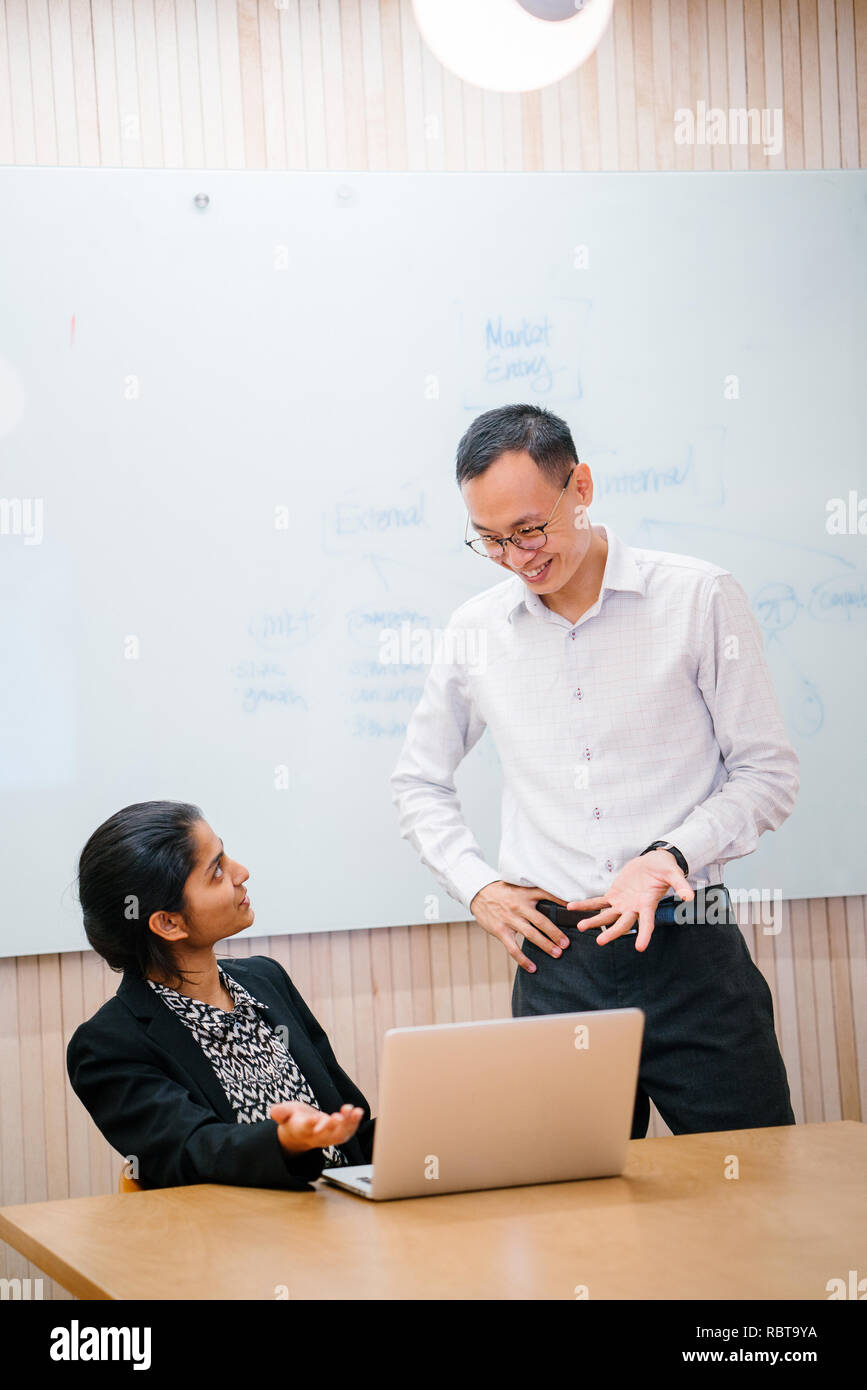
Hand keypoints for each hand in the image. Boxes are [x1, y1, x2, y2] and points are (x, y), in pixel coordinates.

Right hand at [270, 1100, 363, 1154]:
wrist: (299, 1135)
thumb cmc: (293, 1120)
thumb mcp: (284, 1113)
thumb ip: (280, 1112)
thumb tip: (274, 1111)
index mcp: (300, 1130)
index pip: (306, 1128)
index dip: (311, 1124)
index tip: (316, 1118)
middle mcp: (315, 1136)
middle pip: (324, 1136)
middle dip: (331, 1127)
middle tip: (337, 1117)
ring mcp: (328, 1137)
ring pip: (339, 1136)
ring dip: (348, 1125)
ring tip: (354, 1111)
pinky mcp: (337, 1134)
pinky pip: (347, 1133)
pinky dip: (354, 1124)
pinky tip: (358, 1112)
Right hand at [469, 880, 570, 973]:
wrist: (478, 892)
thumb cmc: (502, 891)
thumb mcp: (519, 886)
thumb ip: (535, 894)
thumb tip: (558, 902)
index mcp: (526, 893)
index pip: (548, 896)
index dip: (563, 903)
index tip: (576, 912)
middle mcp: (519, 906)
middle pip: (542, 921)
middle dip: (556, 933)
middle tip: (567, 944)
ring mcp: (509, 919)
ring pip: (531, 935)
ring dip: (545, 945)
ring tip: (557, 954)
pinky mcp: (500, 930)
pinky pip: (513, 948)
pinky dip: (523, 959)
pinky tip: (533, 967)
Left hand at [566, 850, 693, 951]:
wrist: (653, 863)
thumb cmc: (665, 869)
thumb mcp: (674, 874)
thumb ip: (680, 885)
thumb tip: (690, 896)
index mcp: (648, 904)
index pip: (647, 923)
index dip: (644, 935)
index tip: (640, 948)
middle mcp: (634, 908)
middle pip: (622, 923)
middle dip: (612, 932)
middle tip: (600, 941)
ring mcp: (623, 903)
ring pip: (607, 915)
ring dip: (594, 921)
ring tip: (581, 926)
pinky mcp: (614, 895)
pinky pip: (598, 902)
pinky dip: (586, 905)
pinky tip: (571, 908)